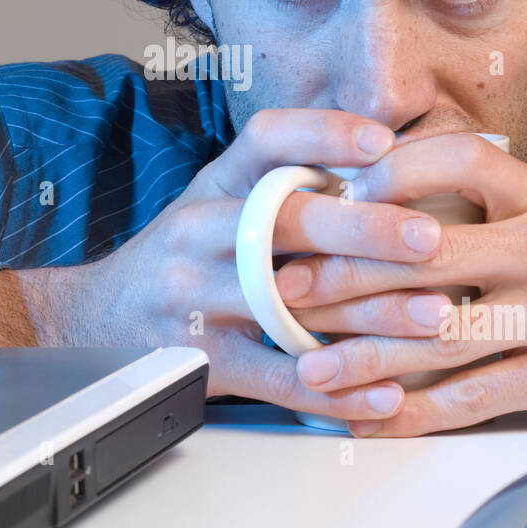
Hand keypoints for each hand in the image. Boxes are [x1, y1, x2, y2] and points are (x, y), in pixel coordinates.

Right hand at [5, 110, 455, 423]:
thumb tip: (386, 161)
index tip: (382, 141)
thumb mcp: (219, 201)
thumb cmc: (184, 256)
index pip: (265, 139)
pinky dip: (333, 390)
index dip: (322, 133)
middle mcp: (199, 231)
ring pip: (288, 302)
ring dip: (369, 315)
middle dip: (364, 228)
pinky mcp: (198, 359)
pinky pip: (274, 377)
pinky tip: (384, 394)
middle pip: (283, 220)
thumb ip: (286, 183)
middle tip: (430, 238)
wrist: (92, 320)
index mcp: (215, 184)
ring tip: (434, 318)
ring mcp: (193, 297)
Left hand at [274, 132, 526, 435]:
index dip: (393, 174)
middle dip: (346, 276)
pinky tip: (371, 419)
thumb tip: (376, 200)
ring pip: (440, 337)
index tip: (341, 198)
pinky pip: (472, 398)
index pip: (460, 161)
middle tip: (286, 291)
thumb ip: (482, 204)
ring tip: (311, 368)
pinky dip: (413, 414)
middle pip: (429, 256)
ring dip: (365, 356)